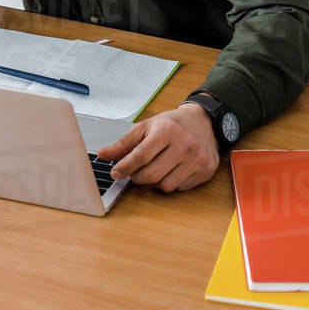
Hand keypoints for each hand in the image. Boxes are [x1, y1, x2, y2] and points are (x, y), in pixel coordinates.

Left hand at [96, 103, 219, 192]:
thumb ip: (124, 143)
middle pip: (151, 175)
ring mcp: (197, 159)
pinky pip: (179, 188)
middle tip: (135, 172)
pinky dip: (171, 182)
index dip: (124, 167)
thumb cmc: (172, 124)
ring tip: (156, 168)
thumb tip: (103, 154)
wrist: (202, 121)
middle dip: (137, 177)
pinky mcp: (205, 171)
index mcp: (167, 130)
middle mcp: (184, 145)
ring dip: (155, 182)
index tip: (115, 173)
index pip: (140, 155)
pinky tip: (172, 170)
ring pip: (165, 185)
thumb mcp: (147, 127)